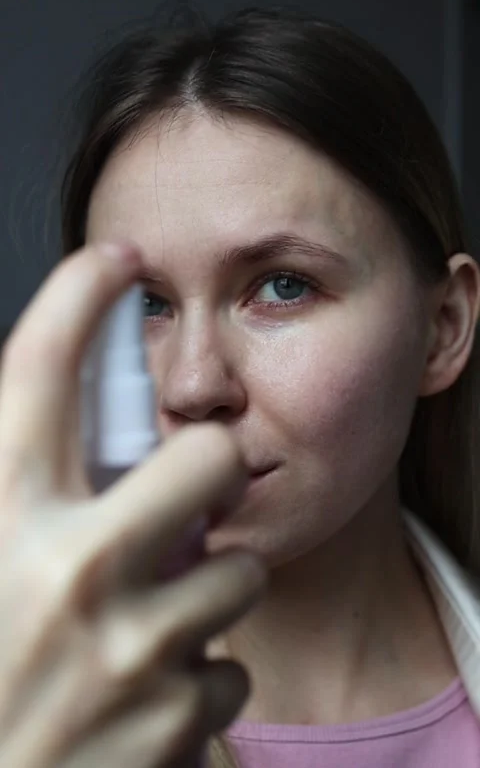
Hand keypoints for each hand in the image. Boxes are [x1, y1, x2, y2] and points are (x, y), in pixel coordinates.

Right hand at [0, 241, 266, 767]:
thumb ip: (19, 486)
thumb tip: (63, 416)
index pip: (37, 370)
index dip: (77, 295)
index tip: (112, 263)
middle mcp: (68, 573)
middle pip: (209, 456)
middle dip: (211, 467)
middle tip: (185, 496)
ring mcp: (133, 652)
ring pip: (239, 571)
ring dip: (202, 592)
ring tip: (143, 625)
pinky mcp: (178, 721)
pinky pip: (229, 668)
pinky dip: (197, 679)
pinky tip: (144, 698)